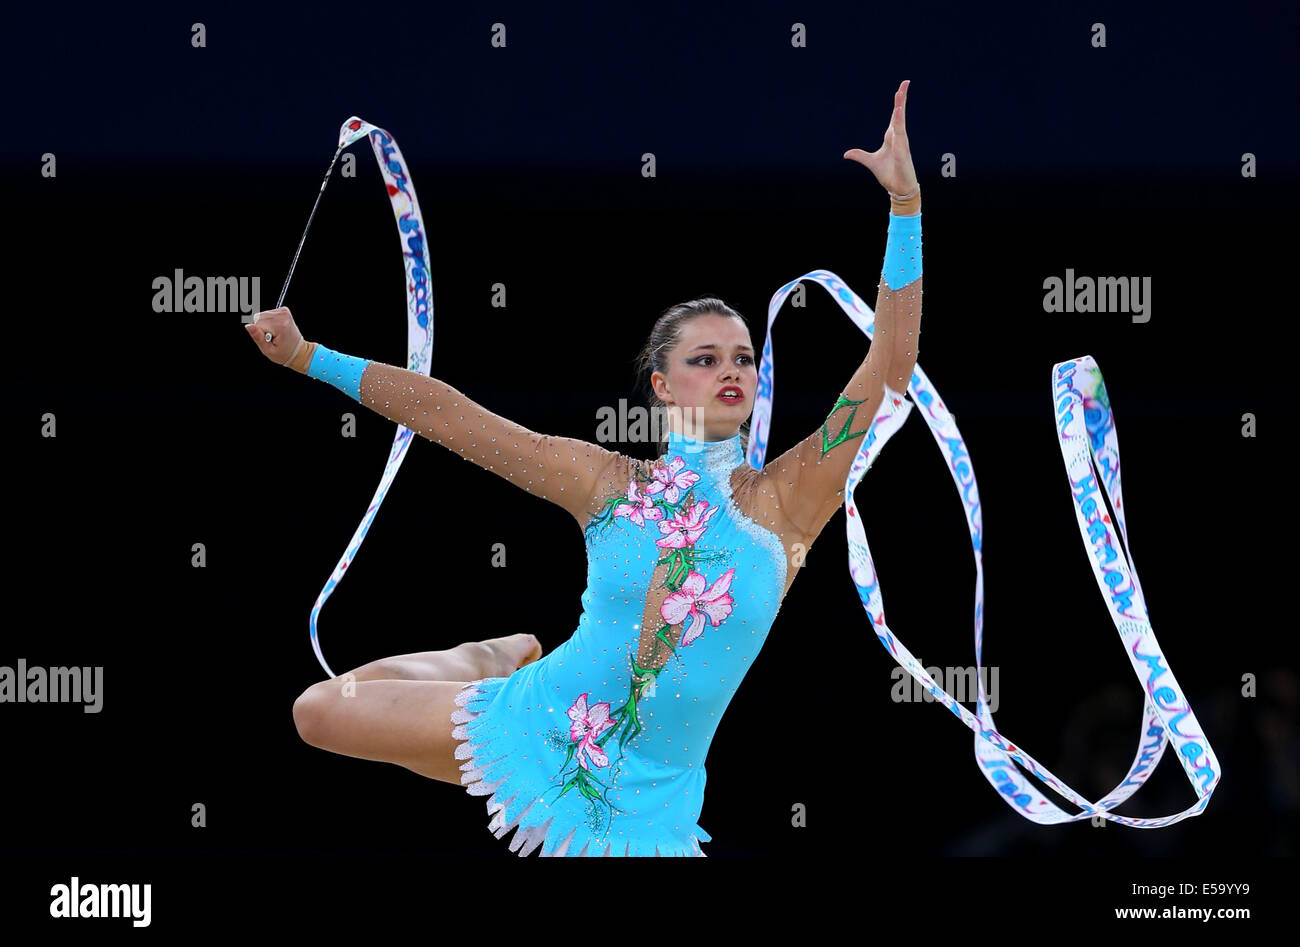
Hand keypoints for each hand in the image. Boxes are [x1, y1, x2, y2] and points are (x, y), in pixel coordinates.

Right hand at [245, 307, 309, 370]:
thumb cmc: (284, 352)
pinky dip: (269, 321)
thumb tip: (248, 326)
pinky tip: (277, 328)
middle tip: (272, 336)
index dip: (260, 334)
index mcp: (281, 325)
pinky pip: (267, 313)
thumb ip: (257, 337)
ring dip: (265, 324)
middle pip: (258, 317)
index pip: (257, 324)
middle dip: (262, 328)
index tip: (270, 339)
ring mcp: (284, 311)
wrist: (298, 350)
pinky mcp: (284, 310)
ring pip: (261, 315)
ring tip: (275, 333)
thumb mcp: (268, 350)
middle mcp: (284, 316)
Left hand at [843, 79, 917, 197]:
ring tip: (900, 93)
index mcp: (892, 136)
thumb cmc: (889, 174)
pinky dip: (899, 126)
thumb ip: (859, 156)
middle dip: (902, 98)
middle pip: (900, 114)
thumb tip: (846, 153)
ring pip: (900, 122)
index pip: (895, 116)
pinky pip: (900, 136)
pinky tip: (898, 116)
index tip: (901, 88)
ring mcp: (902, 144)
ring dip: (900, 108)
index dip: (898, 102)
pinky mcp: (902, 152)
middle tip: (905, 82)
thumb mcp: (871, 162)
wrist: (898, 188)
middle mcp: (898, 137)